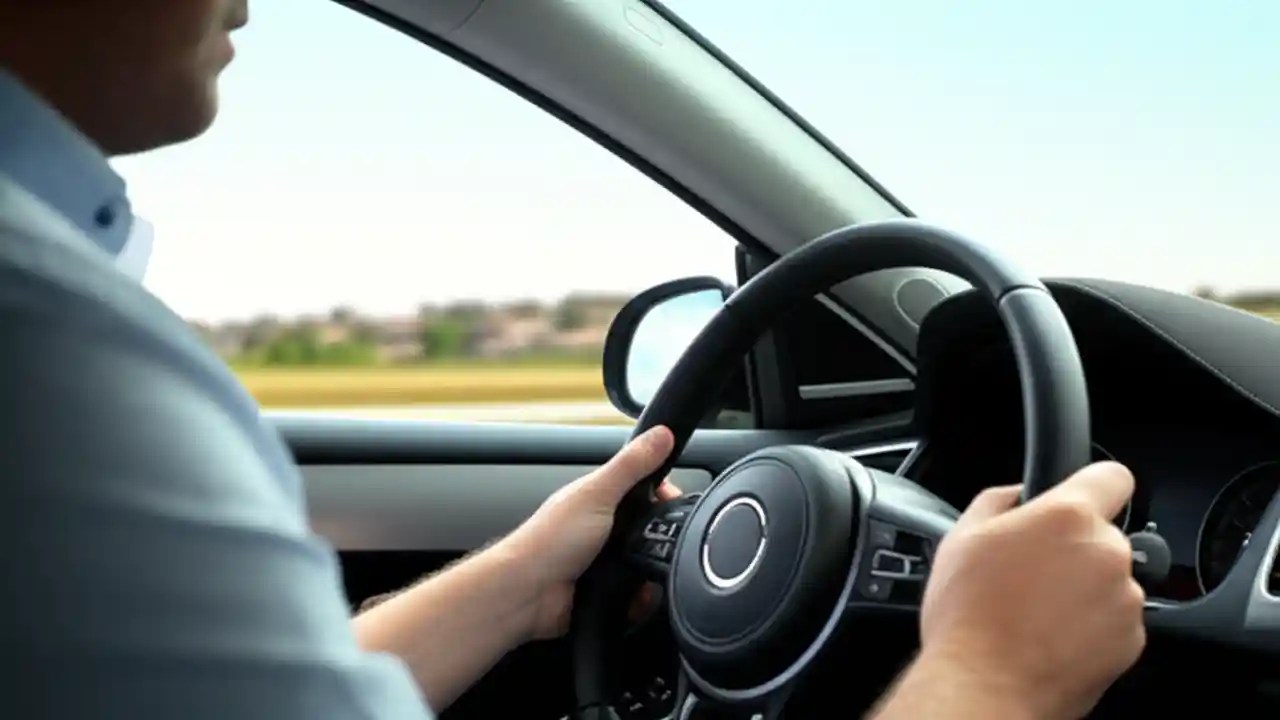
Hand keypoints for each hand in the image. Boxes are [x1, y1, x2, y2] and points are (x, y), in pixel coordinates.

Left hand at [504, 426, 677, 639]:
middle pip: (649, 528)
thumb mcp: (598, 494)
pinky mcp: (605, 590)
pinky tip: (638, 597)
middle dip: (660, 538)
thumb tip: (661, 434)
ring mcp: (604, 560)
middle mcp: (603, 528)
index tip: (677, 504)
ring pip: (646, 562)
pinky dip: (641, 598)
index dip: (664, 495)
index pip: (644, 489)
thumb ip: (631, 465)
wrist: (527, 592)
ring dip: (652, 571)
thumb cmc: (549, 539)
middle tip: (664, 544)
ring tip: (650, 574)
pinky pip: (636, 594)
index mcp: (599, 498)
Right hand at [918, 462, 1145, 719]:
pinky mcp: (1131, 641)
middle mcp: (1107, 553)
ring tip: (1037, 613)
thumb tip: (1016, 495)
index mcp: (1067, 517)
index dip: (1094, 485)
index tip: (1080, 499)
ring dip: (1083, 589)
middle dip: (1074, 549)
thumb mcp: (961, 537)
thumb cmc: (968, 615)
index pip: (1112, 476)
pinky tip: (1050, 637)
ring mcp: (1125, 600)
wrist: (984, 686)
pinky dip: (1091, 626)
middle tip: (1032, 574)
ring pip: (1109, 580)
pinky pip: (1115, 620)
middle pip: (1103, 535)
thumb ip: (998, 500)